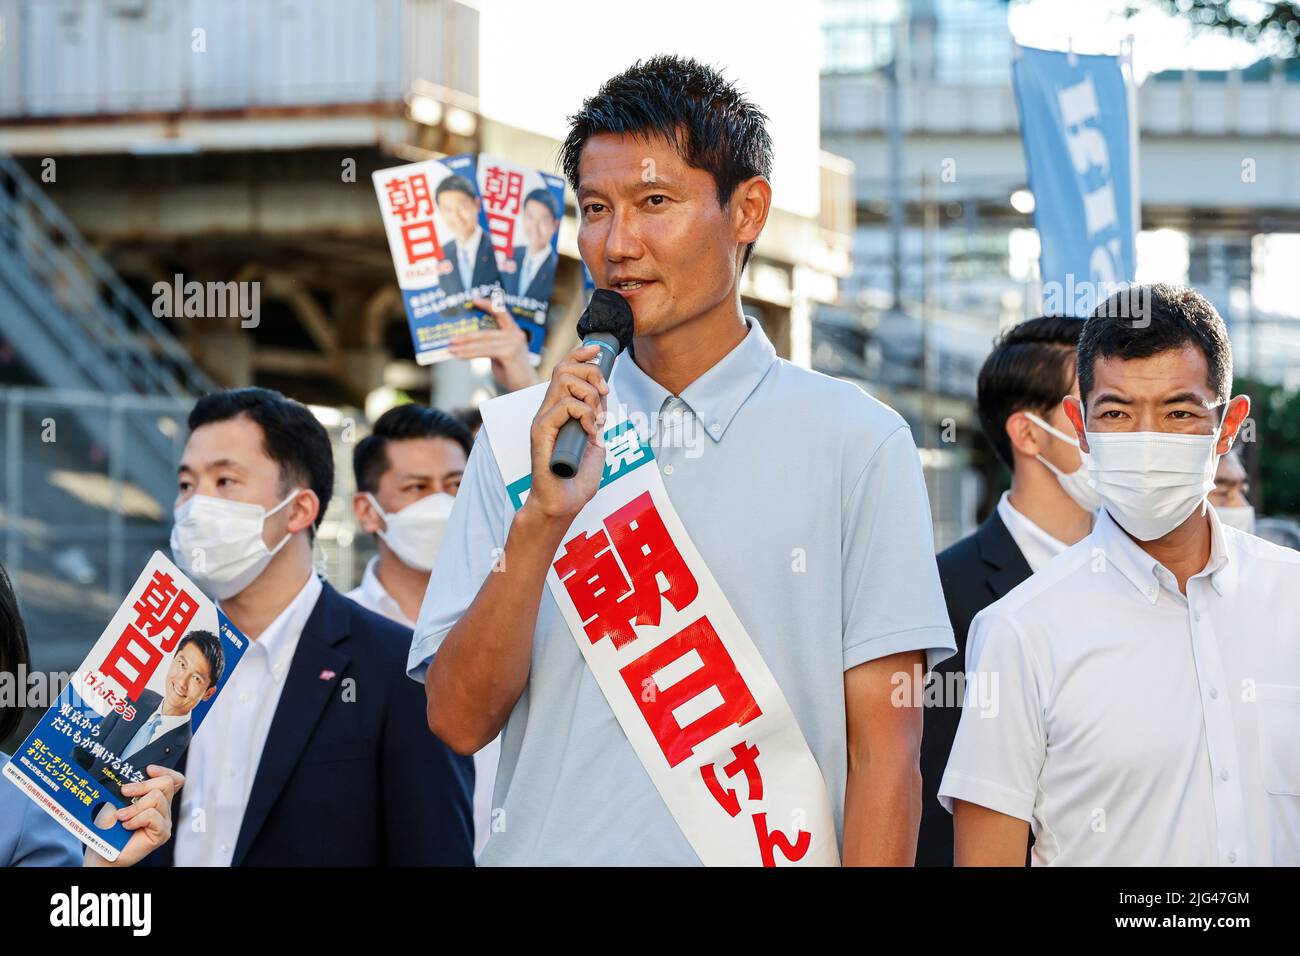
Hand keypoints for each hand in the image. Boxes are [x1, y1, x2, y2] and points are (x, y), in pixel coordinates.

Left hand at [84, 765, 184, 867]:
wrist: (103, 856)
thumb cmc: (108, 831)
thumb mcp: (116, 805)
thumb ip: (124, 792)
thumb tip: (120, 779)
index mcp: (155, 800)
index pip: (173, 780)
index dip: (164, 771)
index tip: (148, 770)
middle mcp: (163, 809)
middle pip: (166, 783)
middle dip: (143, 784)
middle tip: (125, 791)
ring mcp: (164, 821)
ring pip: (157, 798)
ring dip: (135, 806)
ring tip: (121, 816)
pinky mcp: (162, 833)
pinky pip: (152, 816)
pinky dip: (136, 818)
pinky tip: (126, 825)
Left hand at [450, 297, 539, 392]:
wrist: (526, 386)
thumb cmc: (512, 369)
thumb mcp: (502, 352)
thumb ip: (492, 343)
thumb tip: (469, 339)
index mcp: (515, 331)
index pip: (501, 312)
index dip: (488, 305)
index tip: (473, 300)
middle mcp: (516, 334)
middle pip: (485, 331)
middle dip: (466, 335)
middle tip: (451, 338)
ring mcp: (513, 343)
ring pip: (482, 342)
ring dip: (464, 346)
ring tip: (451, 348)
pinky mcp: (509, 353)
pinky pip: (484, 351)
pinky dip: (469, 354)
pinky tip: (459, 356)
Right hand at [522, 342, 608, 522]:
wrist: (562, 504)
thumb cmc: (575, 480)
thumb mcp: (595, 444)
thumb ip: (596, 421)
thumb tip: (602, 402)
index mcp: (558, 412)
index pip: (563, 371)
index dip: (580, 355)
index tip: (598, 351)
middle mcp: (547, 412)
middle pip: (563, 369)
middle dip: (591, 374)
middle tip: (606, 396)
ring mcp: (542, 421)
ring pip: (564, 381)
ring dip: (590, 395)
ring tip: (597, 419)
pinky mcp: (540, 432)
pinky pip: (565, 406)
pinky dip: (585, 415)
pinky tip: (591, 432)